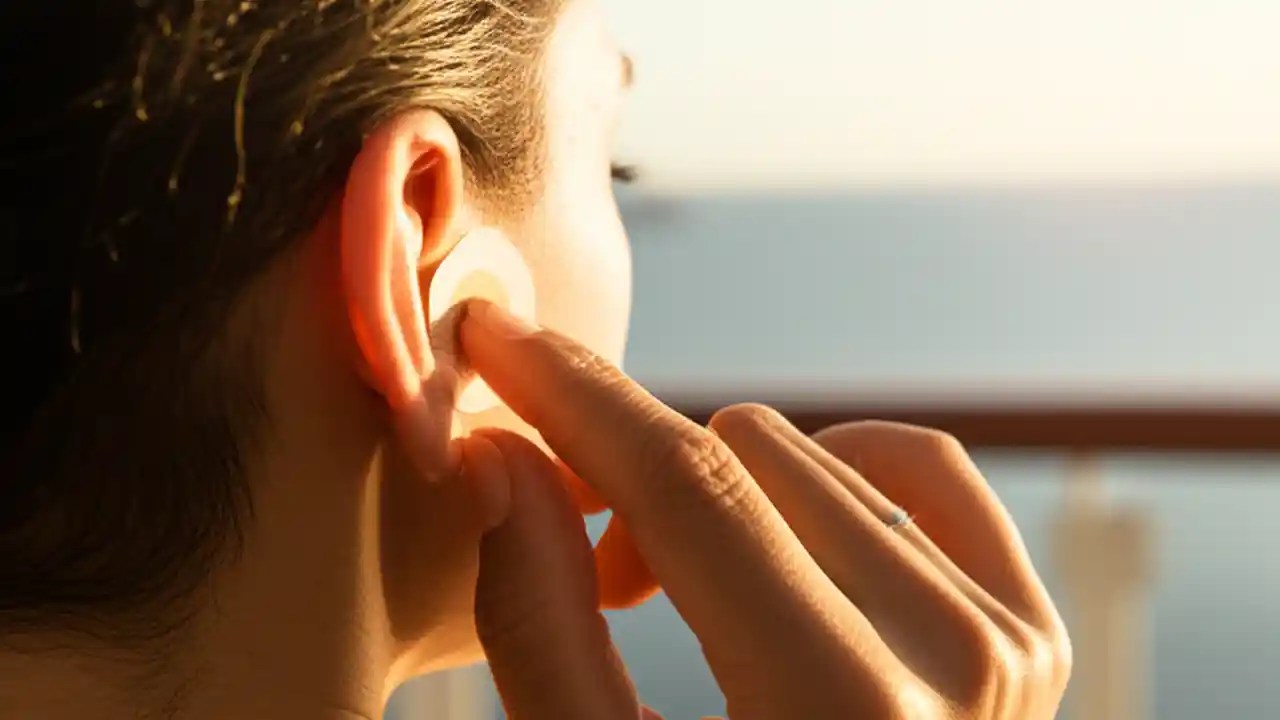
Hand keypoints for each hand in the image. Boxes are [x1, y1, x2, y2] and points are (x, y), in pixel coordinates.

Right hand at [460, 301, 1070, 719]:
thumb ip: (538, 625)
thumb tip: (500, 458)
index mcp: (837, 716)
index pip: (685, 485)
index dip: (574, 396)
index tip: (497, 335)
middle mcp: (954, 665)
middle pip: (742, 451)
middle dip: (635, 477)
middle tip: (600, 566)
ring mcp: (1011, 645)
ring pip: (816, 450)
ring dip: (722, 489)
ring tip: (683, 589)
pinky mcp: (1033, 632)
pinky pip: (922, 469)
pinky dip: (832, 473)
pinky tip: (780, 533)